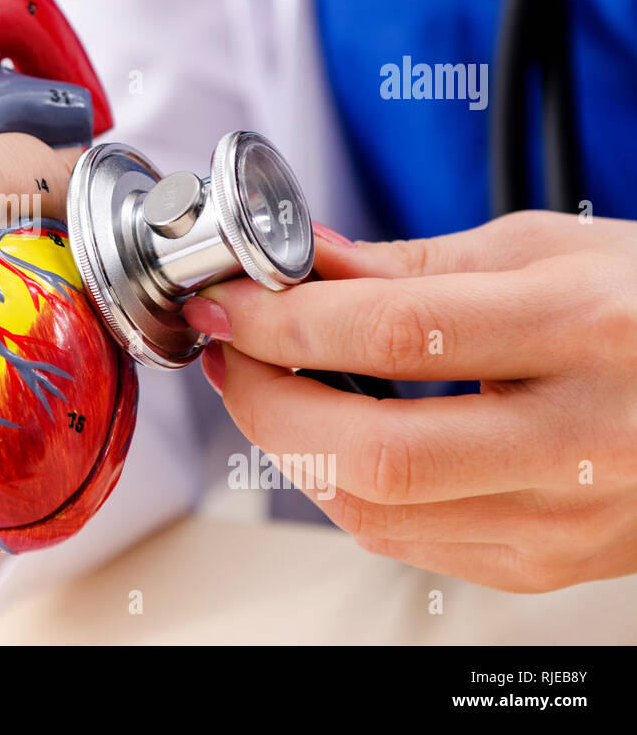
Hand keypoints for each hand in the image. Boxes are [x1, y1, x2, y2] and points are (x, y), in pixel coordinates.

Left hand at [184, 210, 636, 591]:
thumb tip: (308, 266)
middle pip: (371, 453)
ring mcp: (566, 519)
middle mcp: (579, 440)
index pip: (392, 335)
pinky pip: (406, 541)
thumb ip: (413, 263)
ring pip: (375, 511)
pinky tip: (329, 438)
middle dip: (266, 403)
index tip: (228, 301)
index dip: (282, 321)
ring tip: (271, 386)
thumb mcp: (547, 249)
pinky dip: (342, 487)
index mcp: (584, 330)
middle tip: (234, 352)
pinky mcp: (547, 564)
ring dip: (292, 447)